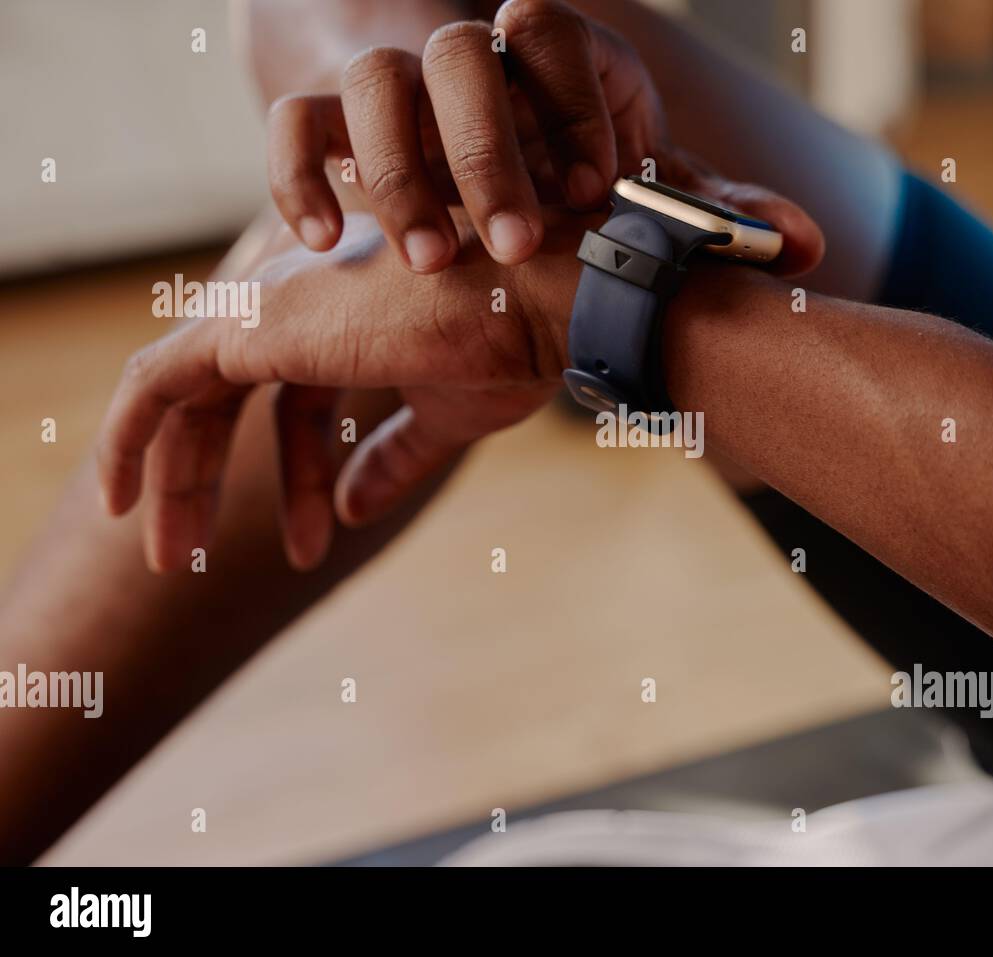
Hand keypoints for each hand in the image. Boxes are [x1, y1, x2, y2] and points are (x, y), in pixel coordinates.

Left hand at [96, 211, 584, 572]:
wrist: (537, 298)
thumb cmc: (512, 345)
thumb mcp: (446, 417)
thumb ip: (391, 456)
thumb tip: (353, 510)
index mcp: (342, 311)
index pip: (294, 397)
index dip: (299, 473)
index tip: (314, 543)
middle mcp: (294, 295)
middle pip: (223, 397)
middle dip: (203, 478)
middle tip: (189, 556)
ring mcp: (269, 304)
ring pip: (182, 396)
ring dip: (172, 479)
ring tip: (170, 559)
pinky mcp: (251, 324)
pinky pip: (156, 386)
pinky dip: (128, 439)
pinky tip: (124, 502)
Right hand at [266, 0, 823, 275]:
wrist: (466, 127)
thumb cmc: (567, 160)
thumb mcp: (634, 180)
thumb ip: (702, 212)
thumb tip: (809, 247)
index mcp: (550, 55)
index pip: (548, 32)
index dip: (567, 101)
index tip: (587, 186)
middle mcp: (470, 55)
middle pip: (459, 56)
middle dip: (483, 148)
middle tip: (510, 241)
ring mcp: (395, 82)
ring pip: (373, 85)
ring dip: (396, 173)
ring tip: (430, 260)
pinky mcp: (331, 120)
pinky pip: (295, 123)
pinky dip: (303, 176)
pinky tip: (328, 244)